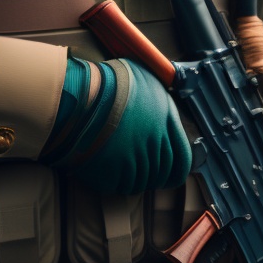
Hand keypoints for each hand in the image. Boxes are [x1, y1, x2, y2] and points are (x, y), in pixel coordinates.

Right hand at [43, 56, 190, 193]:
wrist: (80, 95)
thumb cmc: (107, 80)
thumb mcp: (141, 76)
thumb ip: (155, 95)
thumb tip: (156, 101)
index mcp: (165, 119)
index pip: (182, 158)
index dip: (176, 171)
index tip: (169, 177)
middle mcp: (155, 141)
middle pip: (161, 173)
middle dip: (152, 176)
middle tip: (138, 172)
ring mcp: (135, 158)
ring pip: (140, 181)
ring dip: (131, 178)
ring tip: (117, 167)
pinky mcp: (114, 171)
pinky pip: (121, 186)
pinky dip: (115, 182)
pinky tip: (106, 171)